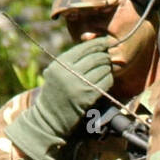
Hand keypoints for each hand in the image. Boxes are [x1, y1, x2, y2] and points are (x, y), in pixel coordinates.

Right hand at [5, 37, 114, 159]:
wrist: (49, 118)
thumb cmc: (55, 93)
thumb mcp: (56, 72)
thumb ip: (71, 60)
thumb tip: (91, 42)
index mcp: (61, 63)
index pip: (84, 48)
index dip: (98, 43)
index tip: (107, 41)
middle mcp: (69, 71)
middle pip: (95, 57)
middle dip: (105, 55)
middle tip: (110, 54)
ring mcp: (79, 84)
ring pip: (102, 69)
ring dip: (108, 67)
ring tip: (108, 67)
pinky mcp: (88, 96)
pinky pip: (105, 82)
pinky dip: (109, 79)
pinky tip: (107, 79)